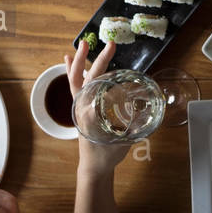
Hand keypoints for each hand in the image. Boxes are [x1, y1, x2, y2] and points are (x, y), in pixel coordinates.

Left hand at [65, 39, 130, 175]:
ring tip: (84, 44)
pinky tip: (70, 58)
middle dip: (96, 61)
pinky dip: (73, 71)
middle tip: (110, 46)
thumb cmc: (106, 157)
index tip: (117, 67)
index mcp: (88, 115)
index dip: (103, 76)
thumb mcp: (119, 144)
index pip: (92, 90)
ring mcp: (79, 107)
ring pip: (76, 79)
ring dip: (80, 61)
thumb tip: (141, 112)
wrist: (93, 168)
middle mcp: (81, 108)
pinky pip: (75, 85)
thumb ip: (129, 129)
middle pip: (85, 79)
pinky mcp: (81, 108)